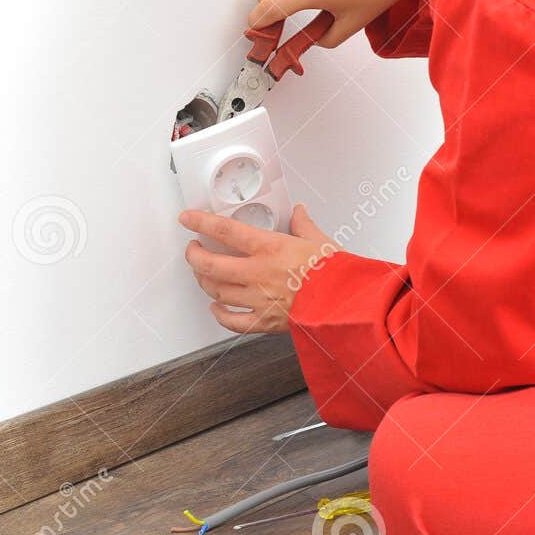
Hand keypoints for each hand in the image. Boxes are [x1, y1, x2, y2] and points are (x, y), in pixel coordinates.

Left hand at [178, 204, 339, 333]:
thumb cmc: (337, 275)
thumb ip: (303, 225)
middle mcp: (258, 273)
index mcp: (270, 248)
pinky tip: (215, 308)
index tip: (187, 218)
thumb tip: (299, 212)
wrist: (347, 307)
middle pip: (210, 264)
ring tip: (202, 273)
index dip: (200, 223)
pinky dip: (220, 314)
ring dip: (204, 281)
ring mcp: (258, 299)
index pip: (225, 230)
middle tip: (192, 249)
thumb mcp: (321, 241)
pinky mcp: (264, 322)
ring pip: (216, 291)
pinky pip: (232, 321)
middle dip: (194, 255)